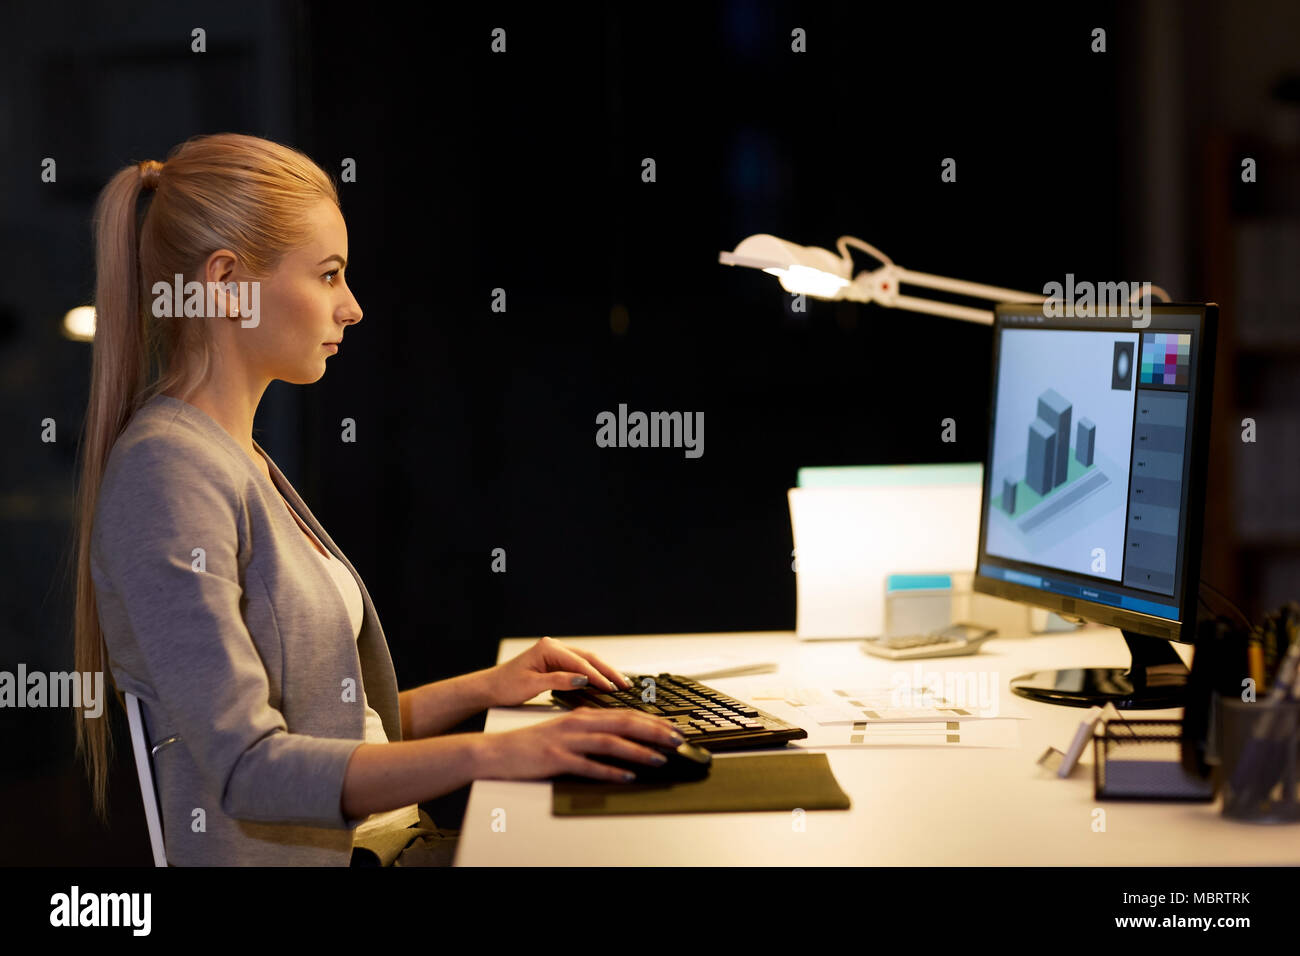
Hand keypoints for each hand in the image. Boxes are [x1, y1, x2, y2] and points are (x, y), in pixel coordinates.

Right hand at [476, 709, 686, 781]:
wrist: (499, 751)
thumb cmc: (534, 743)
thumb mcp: (566, 729)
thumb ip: (592, 729)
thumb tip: (621, 734)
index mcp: (582, 715)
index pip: (625, 714)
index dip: (652, 721)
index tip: (673, 728)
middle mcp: (577, 724)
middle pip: (623, 724)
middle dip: (654, 732)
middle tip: (677, 740)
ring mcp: (567, 741)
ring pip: (610, 743)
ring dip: (638, 751)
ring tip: (660, 759)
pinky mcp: (556, 760)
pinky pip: (588, 766)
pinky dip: (610, 771)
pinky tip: (626, 776)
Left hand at [486, 635, 632, 706]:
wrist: (489, 688)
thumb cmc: (505, 686)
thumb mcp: (532, 686)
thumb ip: (558, 681)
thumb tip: (583, 680)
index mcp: (547, 648)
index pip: (580, 663)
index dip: (598, 676)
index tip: (611, 688)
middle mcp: (553, 646)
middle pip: (588, 658)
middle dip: (608, 671)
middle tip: (625, 685)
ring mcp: (555, 653)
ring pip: (586, 661)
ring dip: (603, 672)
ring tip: (621, 683)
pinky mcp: (555, 662)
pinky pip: (579, 666)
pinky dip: (593, 674)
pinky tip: (605, 681)